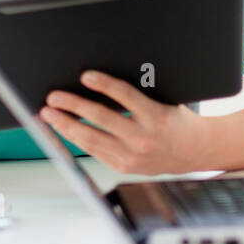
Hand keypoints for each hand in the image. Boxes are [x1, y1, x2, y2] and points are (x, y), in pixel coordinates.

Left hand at [40, 70, 204, 174]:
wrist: (193, 151)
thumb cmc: (176, 122)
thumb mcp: (165, 101)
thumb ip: (139, 94)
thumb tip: (104, 82)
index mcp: (155, 116)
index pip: (125, 96)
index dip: (103, 84)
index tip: (85, 76)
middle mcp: (142, 137)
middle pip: (100, 118)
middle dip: (72, 106)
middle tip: (54, 97)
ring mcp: (132, 155)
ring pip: (91, 138)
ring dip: (66, 125)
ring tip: (50, 114)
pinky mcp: (124, 166)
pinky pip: (94, 151)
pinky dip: (76, 139)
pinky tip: (64, 130)